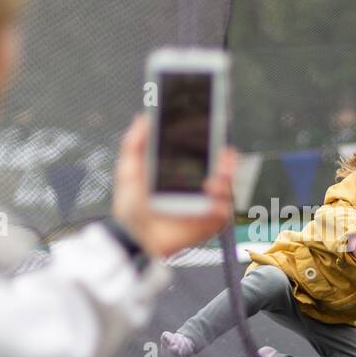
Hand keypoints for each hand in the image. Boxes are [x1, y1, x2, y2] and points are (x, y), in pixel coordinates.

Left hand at [112, 114, 236, 259]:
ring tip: (215, 180)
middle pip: (222, 168)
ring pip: (227, 188)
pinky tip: (211, 200)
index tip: (214, 131)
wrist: (132, 238)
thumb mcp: (128, 171)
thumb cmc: (131, 210)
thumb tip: (143, 119)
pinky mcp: (208, 224)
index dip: (212, 142)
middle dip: (227, 160)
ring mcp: (205, 205)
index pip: (204, 153)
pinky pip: (223, 213)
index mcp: (181, 172)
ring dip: (226, 181)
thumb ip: (134, 143)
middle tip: (223, 155)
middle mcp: (196, 187)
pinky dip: (221, 205)